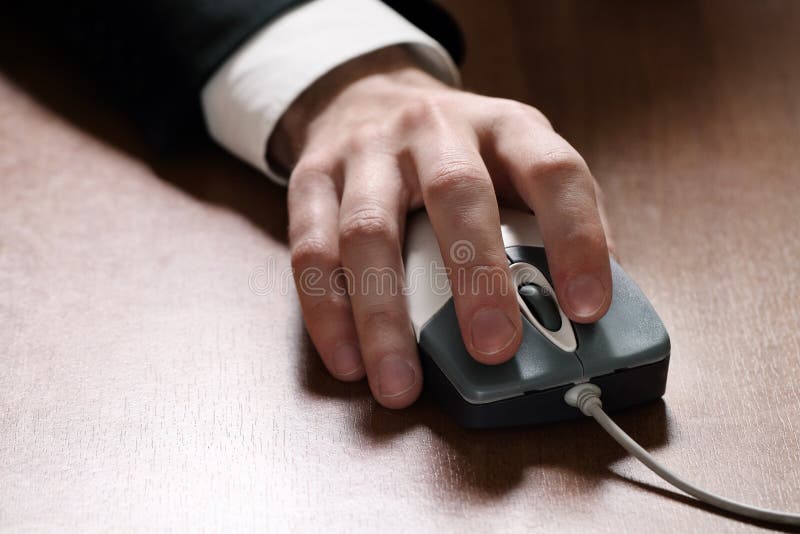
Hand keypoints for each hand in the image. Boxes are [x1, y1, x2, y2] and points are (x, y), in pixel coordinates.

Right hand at [270, 47, 612, 408]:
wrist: (366, 97)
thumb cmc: (454, 151)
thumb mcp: (514, 163)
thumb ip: (548, 224)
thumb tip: (581, 311)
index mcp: (502, 126)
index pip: (553, 171)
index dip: (577, 237)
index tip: (587, 308)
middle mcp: (434, 129)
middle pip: (455, 193)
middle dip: (476, 277)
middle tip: (493, 349)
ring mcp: (366, 152)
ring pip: (369, 230)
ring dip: (385, 316)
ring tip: (400, 384)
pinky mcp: (312, 178)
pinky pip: (311, 249)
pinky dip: (328, 312)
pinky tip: (349, 360)